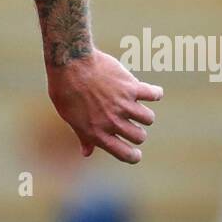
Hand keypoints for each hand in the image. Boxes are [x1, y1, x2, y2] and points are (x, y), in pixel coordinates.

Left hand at [47, 48, 162, 164]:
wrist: (71, 65)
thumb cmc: (66, 92)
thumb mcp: (70, 118)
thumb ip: (83, 136)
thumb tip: (87, 153)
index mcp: (97, 133)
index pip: (124, 154)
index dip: (133, 157)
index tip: (136, 154)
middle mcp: (112, 122)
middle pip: (139, 136)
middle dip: (137, 132)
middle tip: (130, 123)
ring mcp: (123, 105)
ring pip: (148, 118)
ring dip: (144, 114)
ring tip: (136, 106)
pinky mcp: (131, 88)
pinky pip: (154, 95)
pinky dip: (155, 93)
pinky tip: (150, 92)